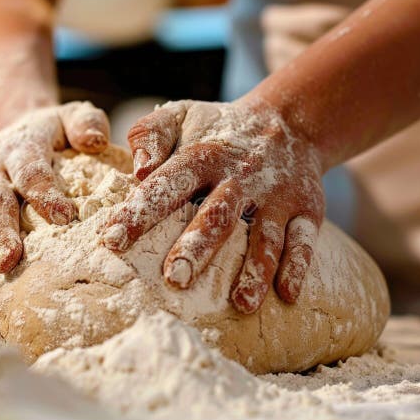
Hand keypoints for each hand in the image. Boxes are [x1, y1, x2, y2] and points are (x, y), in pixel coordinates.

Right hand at [0, 101, 109, 276]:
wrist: (19, 127)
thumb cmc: (56, 130)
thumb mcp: (73, 116)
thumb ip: (87, 123)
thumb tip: (96, 140)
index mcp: (22, 146)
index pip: (32, 170)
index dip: (45, 193)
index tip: (63, 217)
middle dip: (1, 232)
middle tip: (10, 260)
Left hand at [100, 99, 324, 313]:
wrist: (288, 121)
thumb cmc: (218, 131)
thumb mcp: (180, 116)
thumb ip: (150, 135)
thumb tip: (138, 170)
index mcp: (203, 156)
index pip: (167, 184)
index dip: (139, 212)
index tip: (112, 241)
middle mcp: (241, 177)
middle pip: (219, 214)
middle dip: (197, 247)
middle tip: (174, 279)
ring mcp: (277, 195)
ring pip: (265, 235)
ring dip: (255, 269)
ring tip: (241, 304)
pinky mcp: (307, 209)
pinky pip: (305, 240)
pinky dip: (298, 266)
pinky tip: (286, 295)